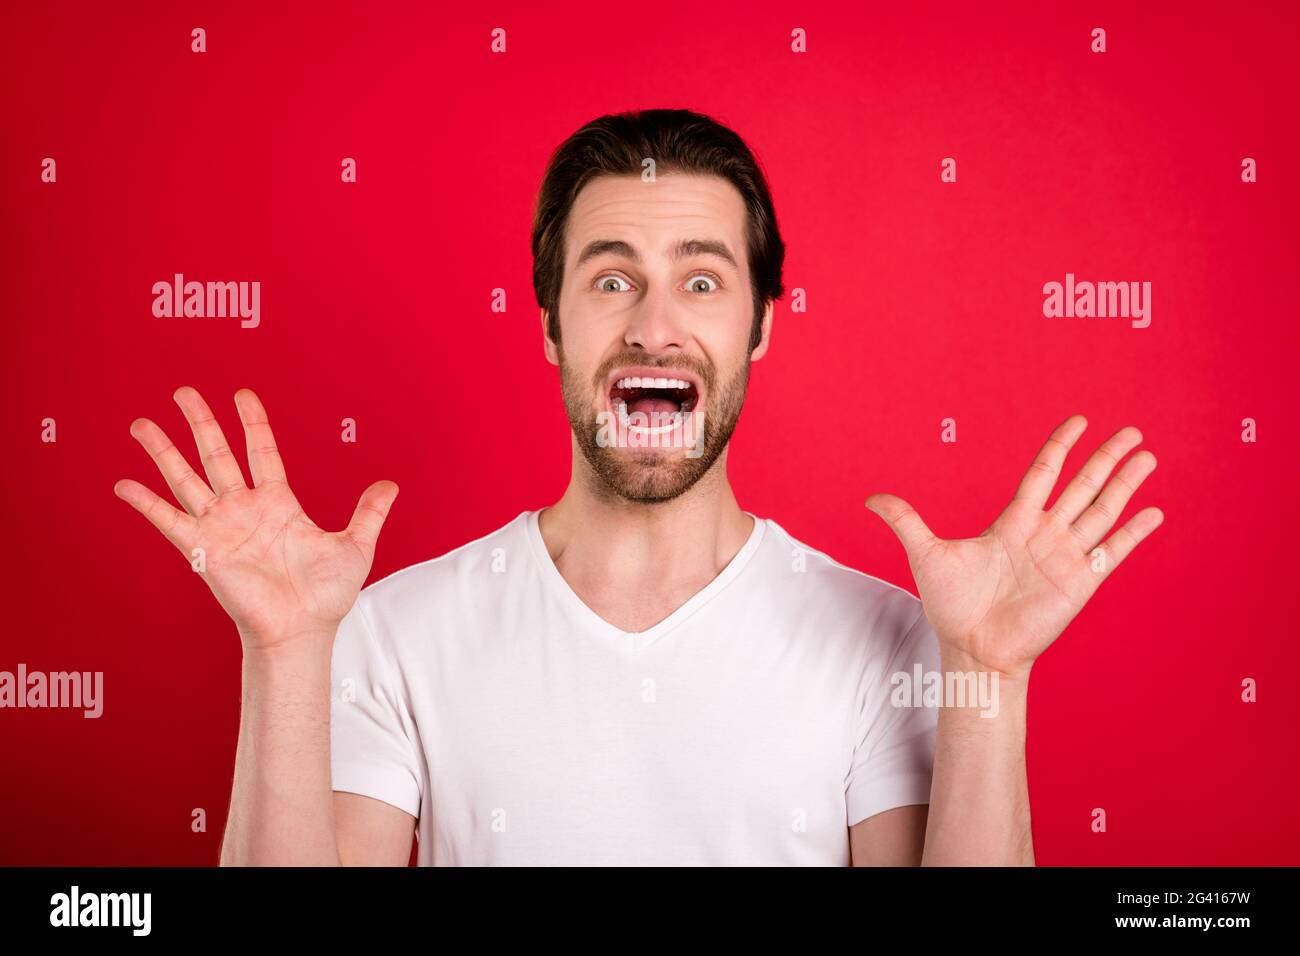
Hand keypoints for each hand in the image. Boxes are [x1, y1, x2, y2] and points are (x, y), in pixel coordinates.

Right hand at [114, 386, 398, 651]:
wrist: (302, 630)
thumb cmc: (325, 595)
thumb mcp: (355, 546)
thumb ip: (369, 513)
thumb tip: (391, 485)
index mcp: (278, 504)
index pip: (262, 452)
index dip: (253, 423)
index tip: (242, 395)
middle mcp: (244, 510)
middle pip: (217, 455)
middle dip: (201, 423)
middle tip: (183, 392)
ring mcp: (221, 528)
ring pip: (186, 479)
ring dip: (163, 452)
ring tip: (141, 424)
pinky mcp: (203, 551)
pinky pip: (169, 521)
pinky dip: (146, 504)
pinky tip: (124, 484)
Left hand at [866, 415, 1162, 680]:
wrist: (973, 649)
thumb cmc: (951, 606)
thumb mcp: (925, 554)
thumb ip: (904, 521)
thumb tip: (868, 497)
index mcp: (1012, 523)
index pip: (1043, 474)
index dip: (1060, 447)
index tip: (1079, 420)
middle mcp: (1044, 535)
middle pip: (1082, 486)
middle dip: (1105, 459)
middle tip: (1131, 431)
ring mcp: (1065, 557)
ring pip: (1102, 511)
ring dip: (1126, 485)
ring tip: (1148, 457)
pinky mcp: (1081, 583)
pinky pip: (1112, 551)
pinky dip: (1133, 532)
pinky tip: (1154, 511)